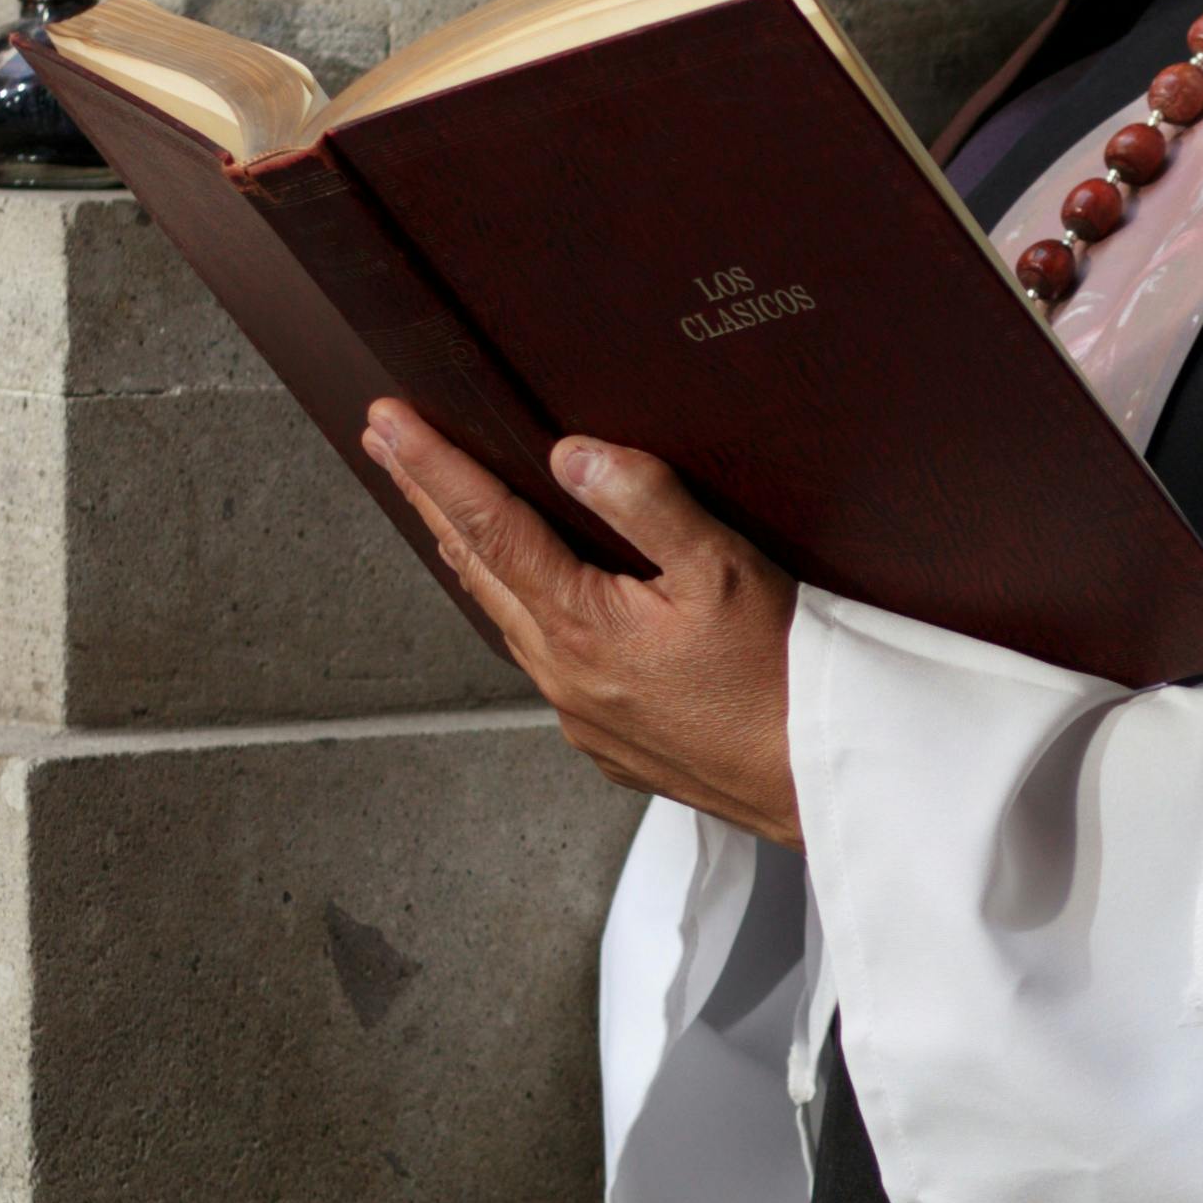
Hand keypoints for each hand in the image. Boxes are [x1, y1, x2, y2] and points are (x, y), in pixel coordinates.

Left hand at [362, 400, 801, 843]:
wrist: (817, 780)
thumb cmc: (783, 682)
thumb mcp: (726, 569)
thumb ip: (646, 504)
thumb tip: (573, 455)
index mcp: (583, 624)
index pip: (488, 524)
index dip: (434, 465)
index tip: (389, 421)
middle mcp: (563, 674)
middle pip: (476, 568)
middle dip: (427, 499)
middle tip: (385, 445)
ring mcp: (581, 713)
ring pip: (504, 617)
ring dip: (468, 555)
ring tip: (439, 510)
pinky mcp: (607, 740)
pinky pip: (543, 661)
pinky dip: (520, 612)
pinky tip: (528, 597)